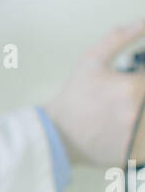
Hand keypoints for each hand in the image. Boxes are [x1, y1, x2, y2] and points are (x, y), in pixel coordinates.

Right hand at [43, 21, 144, 164]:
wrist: (55, 134)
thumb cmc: (73, 97)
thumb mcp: (92, 59)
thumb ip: (122, 37)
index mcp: (133, 88)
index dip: (144, 78)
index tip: (138, 78)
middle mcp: (138, 114)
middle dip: (143, 94)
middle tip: (134, 94)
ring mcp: (137, 138)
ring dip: (144, 112)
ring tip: (129, 109)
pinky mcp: (134, 155)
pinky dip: (144, 135)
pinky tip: (131, 126)